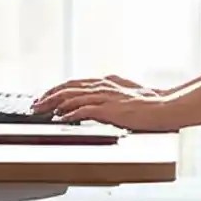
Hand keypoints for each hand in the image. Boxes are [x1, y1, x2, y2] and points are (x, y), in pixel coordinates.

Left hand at [32, 74, 162, 112]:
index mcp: (106, 82)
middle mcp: (103, 86)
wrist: (166, 107)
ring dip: (53, 103)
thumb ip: (110, 93)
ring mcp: (106, 97)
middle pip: (68, 88)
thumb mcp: (126, 92)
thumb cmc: (150, 103)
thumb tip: (94, 97)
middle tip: (35, 104)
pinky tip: (60, 118)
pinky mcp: (110, 109)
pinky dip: (70, 113)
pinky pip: (84, 110)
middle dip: (48, 96)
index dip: (56, 90)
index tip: (44, 97)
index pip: (74, 84)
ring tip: (41, 110)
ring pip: (71, 97)